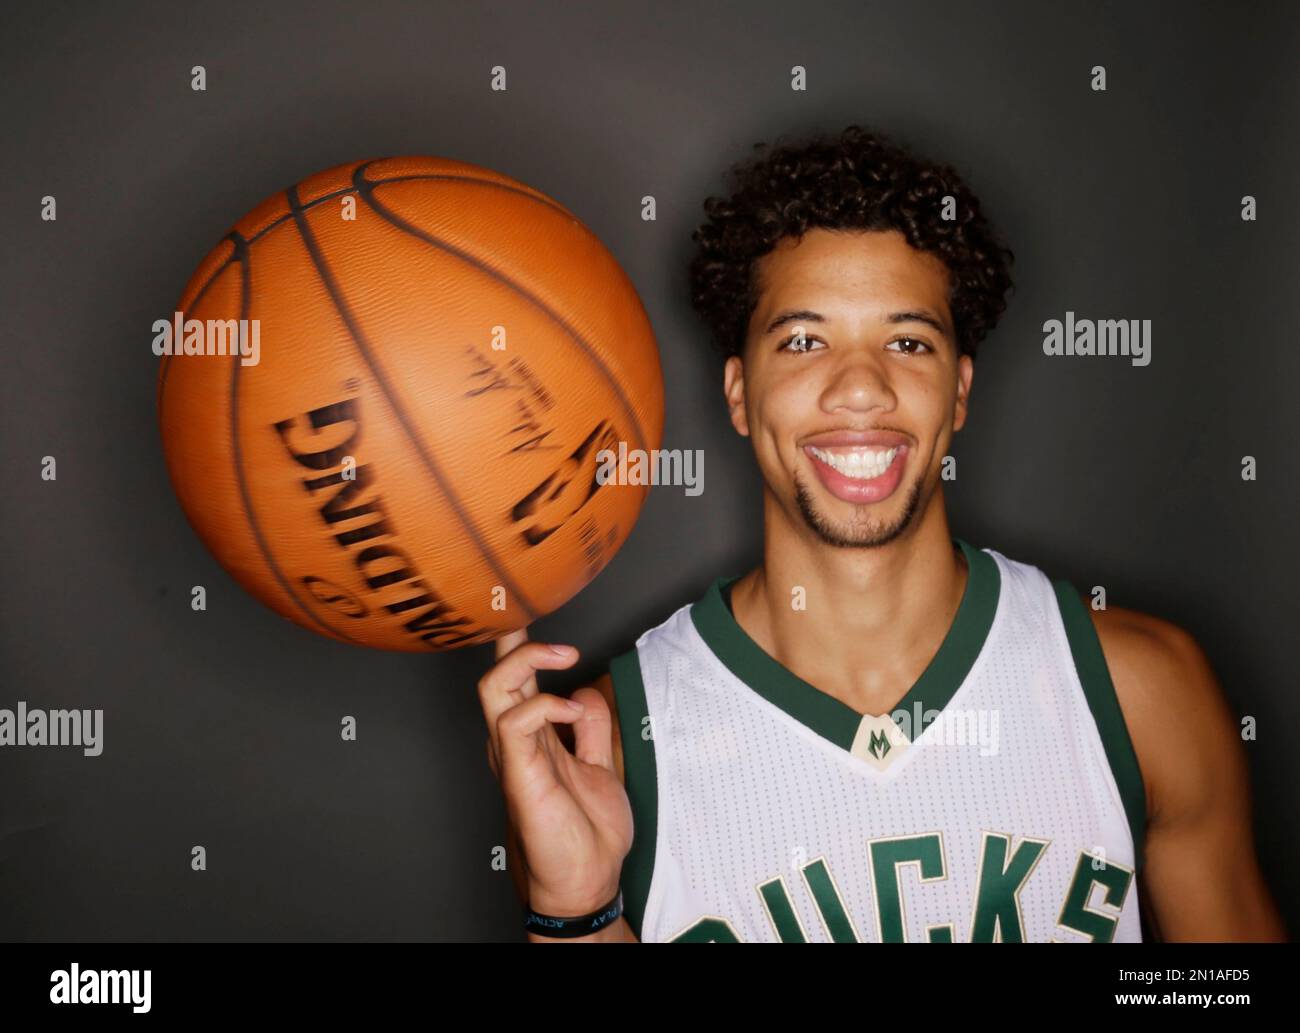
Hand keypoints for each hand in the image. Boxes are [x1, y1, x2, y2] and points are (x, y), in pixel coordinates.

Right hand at [479, 626, 632, 915]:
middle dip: (510, 635)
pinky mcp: (520, 774)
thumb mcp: (599, 764)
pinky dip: (543, 704)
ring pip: (493, 688)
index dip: (520, 639)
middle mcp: (515, 739)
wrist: (587, 881)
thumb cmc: (587, 830)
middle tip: (531, 609)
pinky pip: (515, 723)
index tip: (532, 605)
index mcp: (532, 734)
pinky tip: (568, 708)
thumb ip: (588, 727)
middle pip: (496, 671)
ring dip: (527, 660)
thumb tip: (582, 690)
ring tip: (564, 653)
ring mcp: (513, 756)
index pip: (517, 675)